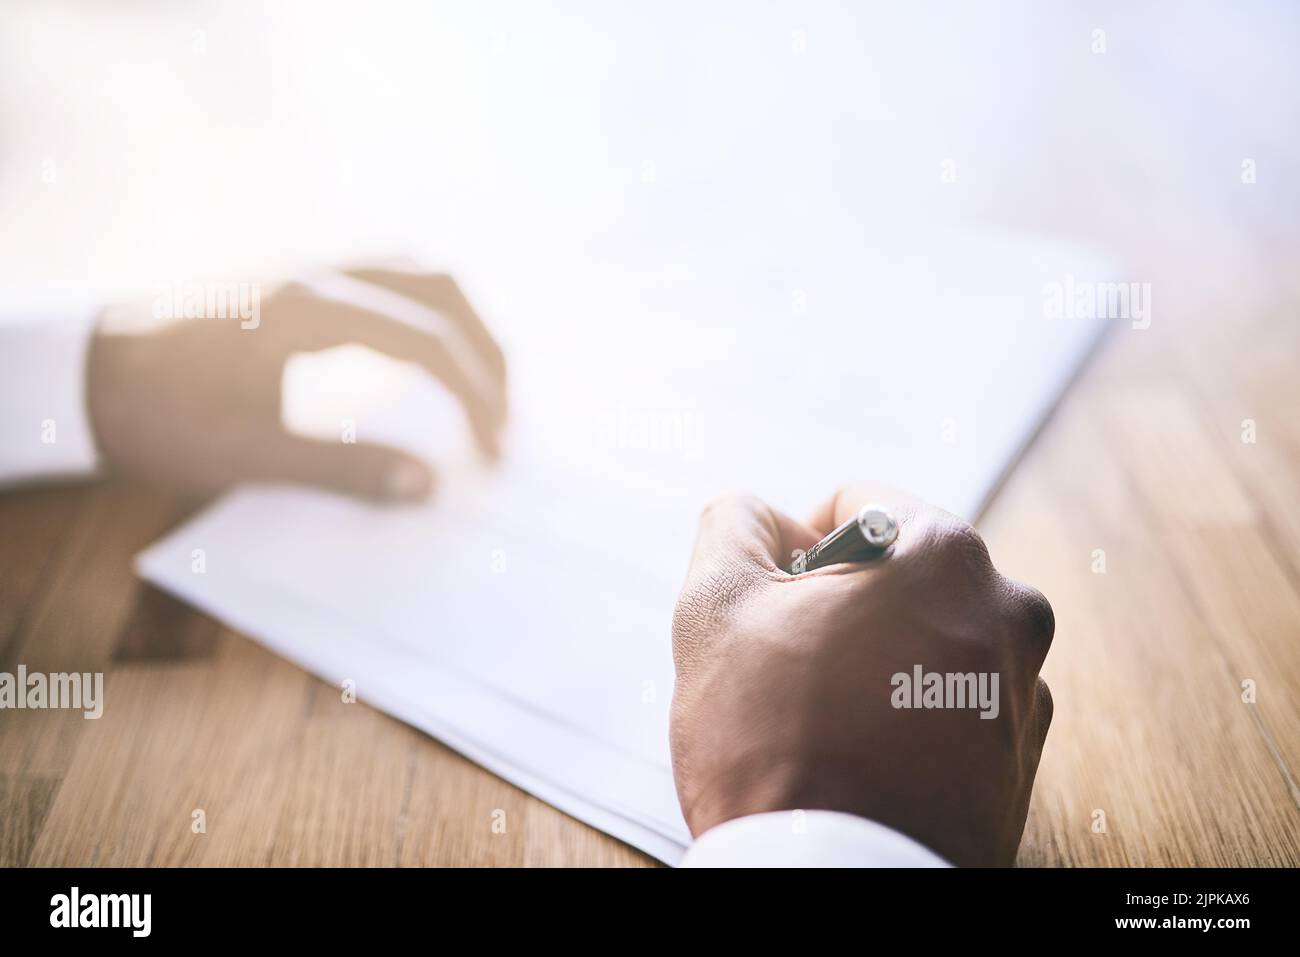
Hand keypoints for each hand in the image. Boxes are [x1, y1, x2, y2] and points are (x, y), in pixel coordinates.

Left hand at [87, 268, 505, 501]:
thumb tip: (430, 485)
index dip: (474, 396)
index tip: (493, 449)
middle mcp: (317, 271)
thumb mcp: (253, 455)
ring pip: (413, 267)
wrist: (82, 373)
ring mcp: (304, 265)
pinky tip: (418, 352)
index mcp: (311, 311)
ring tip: (478, 378)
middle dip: (487, 346)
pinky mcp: (292, 276)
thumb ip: (348, 470)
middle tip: (505, 410)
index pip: (426, 341)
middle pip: (438, 285)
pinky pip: (383, 271)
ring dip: (459, 318)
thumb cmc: (161, 416)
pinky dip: (423, 307)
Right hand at [669, 485, 1054, 865]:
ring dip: (878, 660)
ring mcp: (1023, 692)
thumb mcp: (717, 608)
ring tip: (827, 722)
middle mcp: (1008, 613)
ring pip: (926, 639)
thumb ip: (733, 526)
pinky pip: (953, 704)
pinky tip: (863, 757)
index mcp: (948, 556)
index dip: (799, 551)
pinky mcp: (1020, 761)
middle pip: (900, 575)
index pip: (860, 507)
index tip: (776, 608)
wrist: (835, 886)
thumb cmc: (775, 748)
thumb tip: (762, 518)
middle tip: (793, 669)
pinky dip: (910, 714)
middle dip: (843, 607)